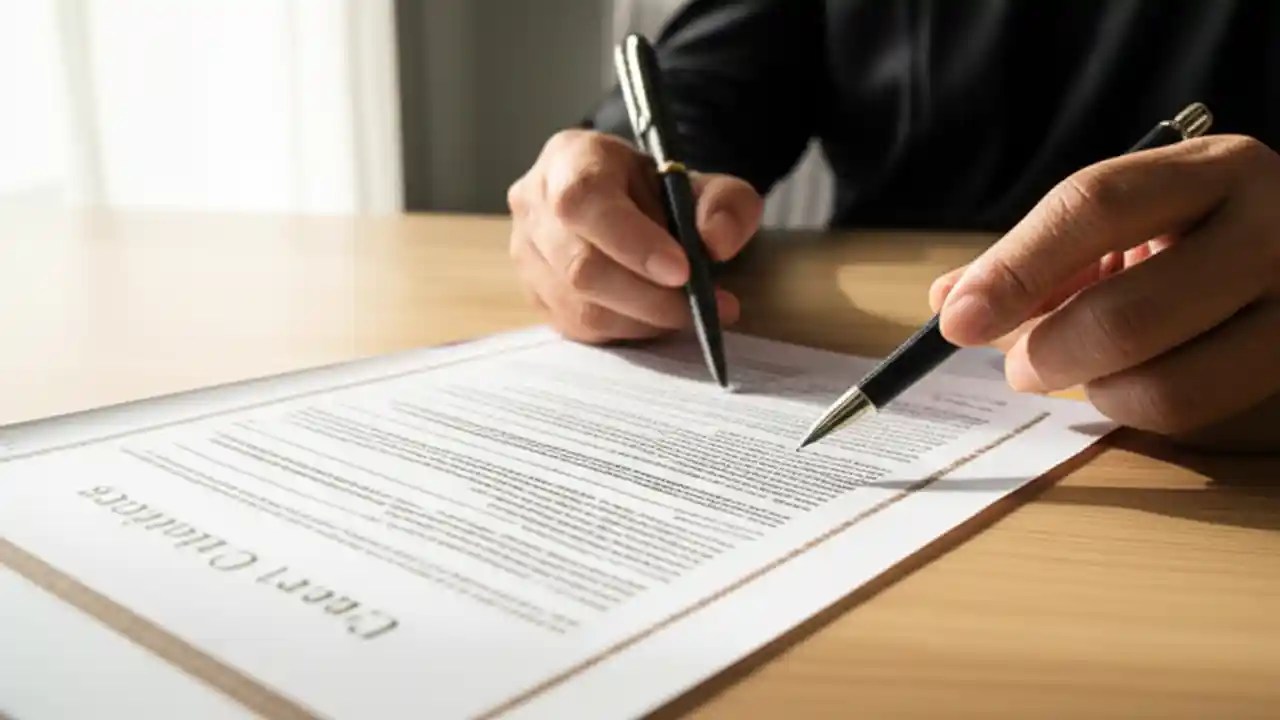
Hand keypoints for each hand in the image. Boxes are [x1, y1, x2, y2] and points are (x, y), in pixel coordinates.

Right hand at [507, 129, 762, 343]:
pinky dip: (628, 330)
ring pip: (581, 306)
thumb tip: (716, 242)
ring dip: (644, 319)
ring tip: (687, 312)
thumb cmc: (662, 190)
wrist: (630, 204)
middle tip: (703, 305)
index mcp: (570, 158)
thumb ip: (725, 205)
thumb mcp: (706, 182)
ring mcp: (527, 255)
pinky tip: (656, 317)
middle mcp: (535, 205)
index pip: (585, 201)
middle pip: (580, 266)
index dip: (632, 242)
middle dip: (650, 296)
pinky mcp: (535, 297)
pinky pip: (580, 330)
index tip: (684, 271)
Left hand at [931, 134, 1279, 449]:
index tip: (955, 321)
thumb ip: (1039, 257)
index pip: (1094, 206)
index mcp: (1213, 169)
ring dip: (1094, 390)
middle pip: (1127, 315)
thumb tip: (949, 302)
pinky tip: (1135, 381)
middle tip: (1017, 368)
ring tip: (1084, 370)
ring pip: (1163, 383)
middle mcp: (1273, 228)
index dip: (1014, 269)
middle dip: (1047, 354)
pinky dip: (1137, 407)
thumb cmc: (1202, 238)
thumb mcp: (1133, 223)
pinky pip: (1194, 415)